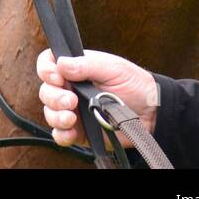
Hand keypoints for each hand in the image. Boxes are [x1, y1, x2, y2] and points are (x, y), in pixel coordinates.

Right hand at [36, 48, 158, 147]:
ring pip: (49, 113)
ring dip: (56, 115)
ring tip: (72, 118)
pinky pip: (60, 134)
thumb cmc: (134, 84)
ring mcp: (74, 111)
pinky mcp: (80, 131)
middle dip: (54, 97)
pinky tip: (72, 131)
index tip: (56, 77)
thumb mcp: (112, 68)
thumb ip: (85, 65)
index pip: (48, 64)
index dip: (46, 70)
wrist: (152, 112)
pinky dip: (61, 134)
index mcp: (75, 69)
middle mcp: (70, 89)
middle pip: (46, 91)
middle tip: (71, 101)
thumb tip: (60, 64)